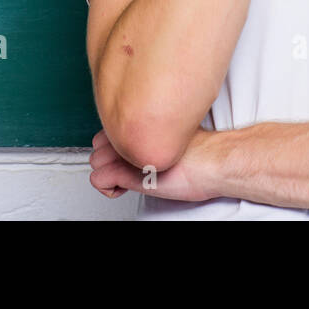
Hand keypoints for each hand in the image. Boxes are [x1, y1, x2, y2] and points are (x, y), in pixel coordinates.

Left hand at [88, 127, 219, 202]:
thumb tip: (143, 143)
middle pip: (98, 145)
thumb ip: (152, 135)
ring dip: (110, 174)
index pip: (109, 131)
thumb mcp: (171, 140)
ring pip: (95, 162)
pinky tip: (127, 187)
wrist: (212, 162)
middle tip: (133, 169)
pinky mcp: (124, 170)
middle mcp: (129, 132)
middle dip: (111, 160)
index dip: (118, 149)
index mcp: (141, 121)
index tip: (135, 158)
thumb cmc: (201, 154)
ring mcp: (124, 151)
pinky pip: (98, 180)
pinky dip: (109, 188)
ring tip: (132, 178)